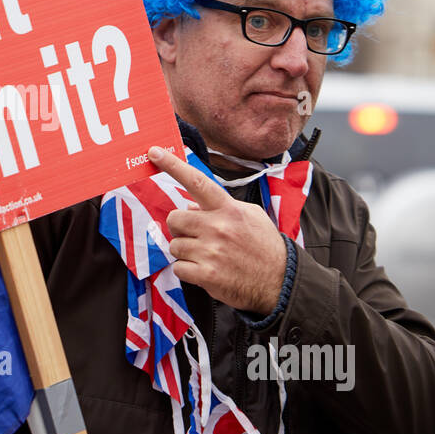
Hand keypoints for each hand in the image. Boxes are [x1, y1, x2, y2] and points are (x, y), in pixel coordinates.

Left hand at [148, 145, 287, 312]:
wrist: (280, 281)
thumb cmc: (264, 246)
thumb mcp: (251, 216)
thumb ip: (222, 207)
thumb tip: (191, 207)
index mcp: (228, 209)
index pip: (196, 182)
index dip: (173, 166)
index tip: (154, 152)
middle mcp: (218, 227)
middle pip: (174, 218)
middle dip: (179, 227)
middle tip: (195, 236)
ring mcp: (211, 251)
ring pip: (174, 245)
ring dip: (185, 251)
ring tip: (206, 255)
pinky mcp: (206, 275)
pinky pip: (178, 267)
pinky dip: (187, 270)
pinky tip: (204, 271)